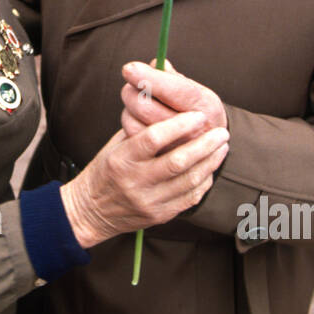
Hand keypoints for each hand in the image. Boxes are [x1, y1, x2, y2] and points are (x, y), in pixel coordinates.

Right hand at [60, 111, 227, 248]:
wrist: (92, 211)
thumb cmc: (106, 170)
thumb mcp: (116, 145)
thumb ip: (141, 127)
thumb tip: (164, 98)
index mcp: (122, 159)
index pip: (153, 138)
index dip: (179, 125)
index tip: (198, 115)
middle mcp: (134, 181)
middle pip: (178, 161)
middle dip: (205, 144)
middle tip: (221, 132)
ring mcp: (148, 201)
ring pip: (189, 181)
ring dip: (210, 162)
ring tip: (222, 147)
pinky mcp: (159, 215)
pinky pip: (189, 198)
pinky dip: (204, 181)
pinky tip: (210, 168)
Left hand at [119, 60, 226, 140]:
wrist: (211, 145)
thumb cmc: (199, 109)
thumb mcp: (195, 89)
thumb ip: (174, 77)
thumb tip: (155, 64)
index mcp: (202, 104)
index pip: (172, 90)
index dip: (148, 78)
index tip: (129, 69)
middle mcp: (189, 128)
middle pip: (146, 107)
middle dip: (132, 90)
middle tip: (133, 83)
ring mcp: (172, 146)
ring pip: (132, 121)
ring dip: (130, 106)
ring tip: (141, 101)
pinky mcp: (157, 155)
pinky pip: (131, 134)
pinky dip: (130, 120)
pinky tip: (139, 116)